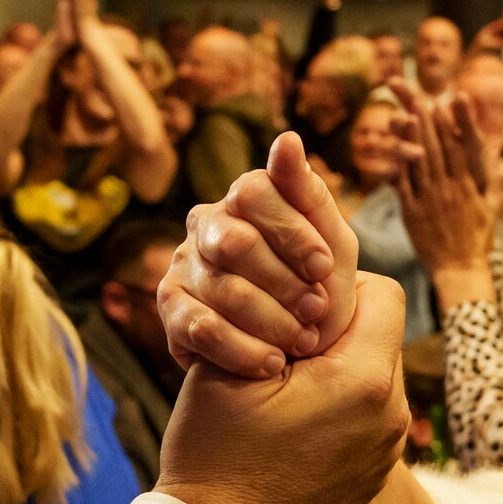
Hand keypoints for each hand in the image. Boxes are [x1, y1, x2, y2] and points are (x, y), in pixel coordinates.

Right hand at [156, 268, 411, 503]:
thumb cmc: (217, 456)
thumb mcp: (228, 366)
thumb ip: (268, 313)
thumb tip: (295, 287)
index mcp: (363, 379)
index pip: (381, 292)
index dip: (337, 283)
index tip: (294, 300)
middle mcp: (390, 414)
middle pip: (379, 334)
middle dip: (335, 325)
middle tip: (282, 337)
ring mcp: (385, 449)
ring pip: (374, 374)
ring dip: (336, 365)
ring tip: (282, 380)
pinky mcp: (372, 473)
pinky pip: (367, 414)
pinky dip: (337, 403)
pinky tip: (290, 418)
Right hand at [163, 133, 356, 375]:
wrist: (293, 356)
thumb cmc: (313, 291)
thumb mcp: (331, 246)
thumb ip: (311, 195)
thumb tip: (287, 139)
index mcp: (246, 197)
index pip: (256, 192)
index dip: (293, 233)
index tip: (324, 269)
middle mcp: (207, 222)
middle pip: (236, 241)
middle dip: (284, 283)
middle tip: (316, 313)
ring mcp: (183, 264)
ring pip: (223, 287)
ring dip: (272, 321)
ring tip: (301, 344)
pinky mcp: (170, 309)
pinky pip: (202, 328)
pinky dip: (244, 350)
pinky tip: (272, 364)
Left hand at [395, 94, 495, 301]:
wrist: (461, 268)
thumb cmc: (479, 235)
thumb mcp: (491, 203)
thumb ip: (490, 174)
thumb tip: (492, 148)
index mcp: (469, 186)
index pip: (460, 148)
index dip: (453, 123)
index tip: (448, 101)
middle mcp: (449, 190)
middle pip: (438, 150)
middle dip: (431, 123)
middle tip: (422, 99)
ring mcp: (429, 201)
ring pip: (420, 164)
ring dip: (413, 138)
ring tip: (408, 114)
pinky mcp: (412, 214)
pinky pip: (403, 186)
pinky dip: (398, 166)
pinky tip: (393, 149)